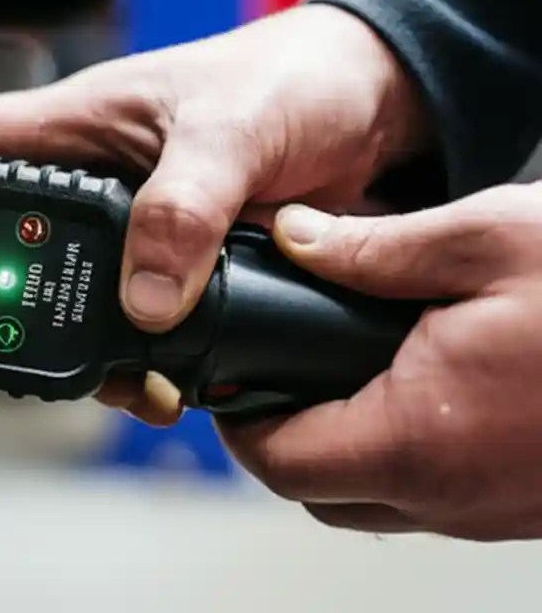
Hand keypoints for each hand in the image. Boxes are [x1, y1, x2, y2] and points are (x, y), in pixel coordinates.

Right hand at [0, 4, 428, 423]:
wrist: (378, 111)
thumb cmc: (293, 79)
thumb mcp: (232, 133)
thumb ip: (185, 210)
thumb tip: (145, 300)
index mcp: (80, 127)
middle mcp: (95, 182)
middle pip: (10, 248)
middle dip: (12, 304)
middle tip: (30, 345)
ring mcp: (134, 231)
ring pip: (73, 299)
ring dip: (87, 348)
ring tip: (122, 379)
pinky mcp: (178, 269)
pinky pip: (140, 327)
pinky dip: (145, 361)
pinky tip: (166, 379)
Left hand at [222, 183, 541, 540]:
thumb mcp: (486, 241)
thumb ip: (370, 249)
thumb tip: (291, 237)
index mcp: (418, 440)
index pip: (279, 462)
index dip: (240, 419)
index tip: (238, 367)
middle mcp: (451, 498)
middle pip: (317, 491)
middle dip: (286, 434)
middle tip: (287, 360)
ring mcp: (496, 514)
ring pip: (376, 501)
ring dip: (344, 446)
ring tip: (349, 365)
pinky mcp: (530, 507)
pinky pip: (436, 497)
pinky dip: (406, 454)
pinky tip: (420, 386)